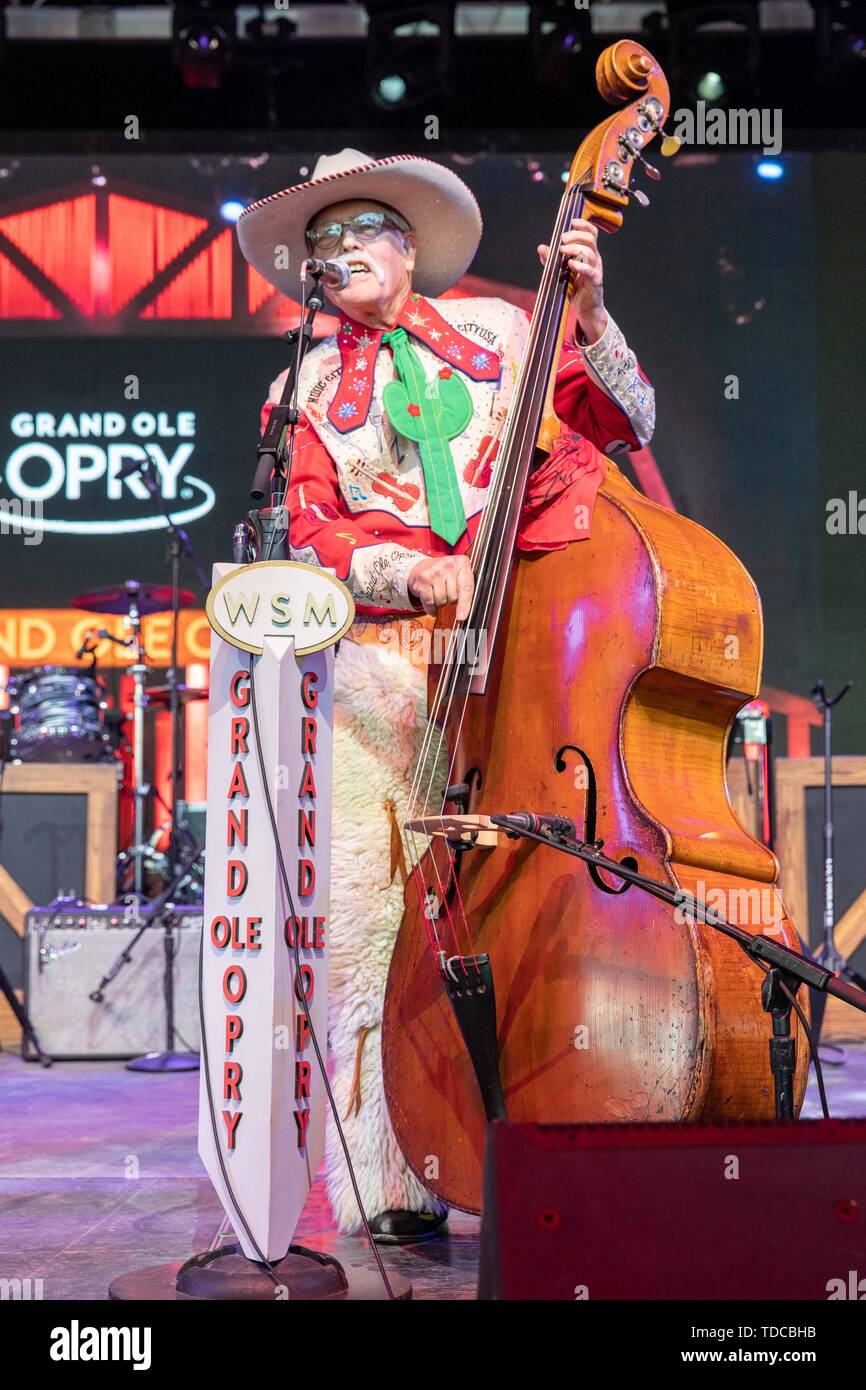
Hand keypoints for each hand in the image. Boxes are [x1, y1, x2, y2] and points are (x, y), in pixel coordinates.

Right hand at [407, 554, 473, 620]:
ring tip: (437, 593)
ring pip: (441, 600)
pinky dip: (430, 607)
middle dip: (450, 600)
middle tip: (446, 592)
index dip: (465, 604)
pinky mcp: (423, 579)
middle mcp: (448, 565)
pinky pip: (429, 602)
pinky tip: (430, 602)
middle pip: (453, 596)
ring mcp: (434, 571)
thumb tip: (464, 613)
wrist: (420, 567)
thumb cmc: (443, 575)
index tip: (462, 617)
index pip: (467, 587)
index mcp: (462, 563)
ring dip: (440, 603)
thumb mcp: (458, 575)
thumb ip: (466, 589)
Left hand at [538, 217, 607, 344]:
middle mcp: (594, 259)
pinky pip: (590, 271)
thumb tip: (540, 247)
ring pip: (590, 252)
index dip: (583, 225)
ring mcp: (596, 270)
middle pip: (590, 239)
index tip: (571, 222)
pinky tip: (570, 264)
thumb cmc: (575, 289)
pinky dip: (580, 266)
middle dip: (575, 235)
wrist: (586, 310)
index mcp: (588, 253)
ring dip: (575, 248)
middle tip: (561, 239)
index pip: (591, 233)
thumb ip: (551, 260)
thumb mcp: (561, 272)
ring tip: (562, 250)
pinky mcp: (595, 282)